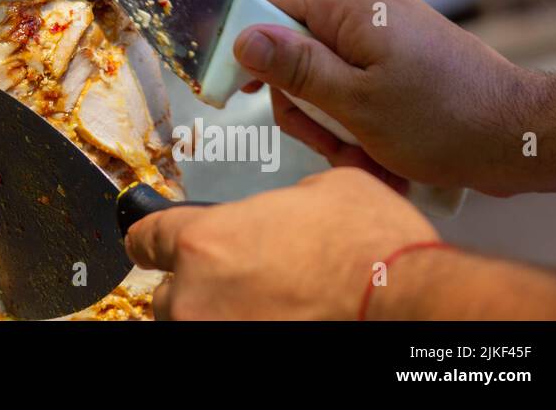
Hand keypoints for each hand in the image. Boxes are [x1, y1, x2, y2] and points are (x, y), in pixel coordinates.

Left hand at [126, 168, 438, 319]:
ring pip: (191, 326)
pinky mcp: (245, 365)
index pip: (147, 239)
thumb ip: (278, 203)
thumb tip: (287, 208)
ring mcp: (216, 335)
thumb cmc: (370, 244)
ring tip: (258, 310)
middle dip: (191, 288)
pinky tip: (279, 321)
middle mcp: (196, 295)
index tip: (150, 245)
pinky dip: (244, 331)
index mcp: (204, 241)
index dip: (151, 239)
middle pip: (165, 295)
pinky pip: (225, 344)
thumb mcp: (319, 190)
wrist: (408, 299)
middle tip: (232, 284)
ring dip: (215, 315)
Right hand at [233, 0, 555, 195]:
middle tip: (312, 130)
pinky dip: (350, 116)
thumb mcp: (355, 102)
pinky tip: (371, 148)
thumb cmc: (449, 120)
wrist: (521, 137)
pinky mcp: (397, 57)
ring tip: (353, 149)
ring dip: (323, 114)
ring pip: (317, 67)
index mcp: (351, 6)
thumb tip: (243, 39)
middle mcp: (366, 9)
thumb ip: (295, 68)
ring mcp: (383, 33)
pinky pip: (349, 80)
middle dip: (291, 92)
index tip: (233, 79)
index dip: (240, 33)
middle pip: (289, 37)